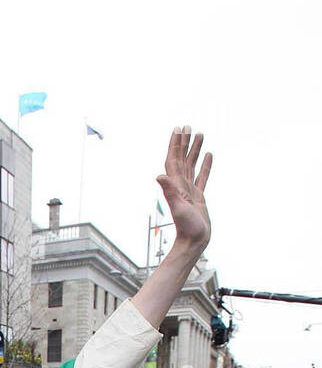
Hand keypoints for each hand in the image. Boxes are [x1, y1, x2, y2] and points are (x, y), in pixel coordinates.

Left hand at [156, 126, 212, 252]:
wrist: (194, 242)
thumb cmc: (186, 227)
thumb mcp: (177, 207)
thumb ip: (169, 191)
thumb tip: (159, 175)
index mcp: (175, 185)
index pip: (173, 160)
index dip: (175, 144)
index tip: (178, 129)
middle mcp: (181, 186)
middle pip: (182, 159)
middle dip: (184, 142)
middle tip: (188, 126)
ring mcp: (190, 191)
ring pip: (192, 165)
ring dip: (194, 149)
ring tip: (200, 134)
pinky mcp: (199, 197)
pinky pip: (202, 176)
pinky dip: (205, 164)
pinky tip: (208, 155)